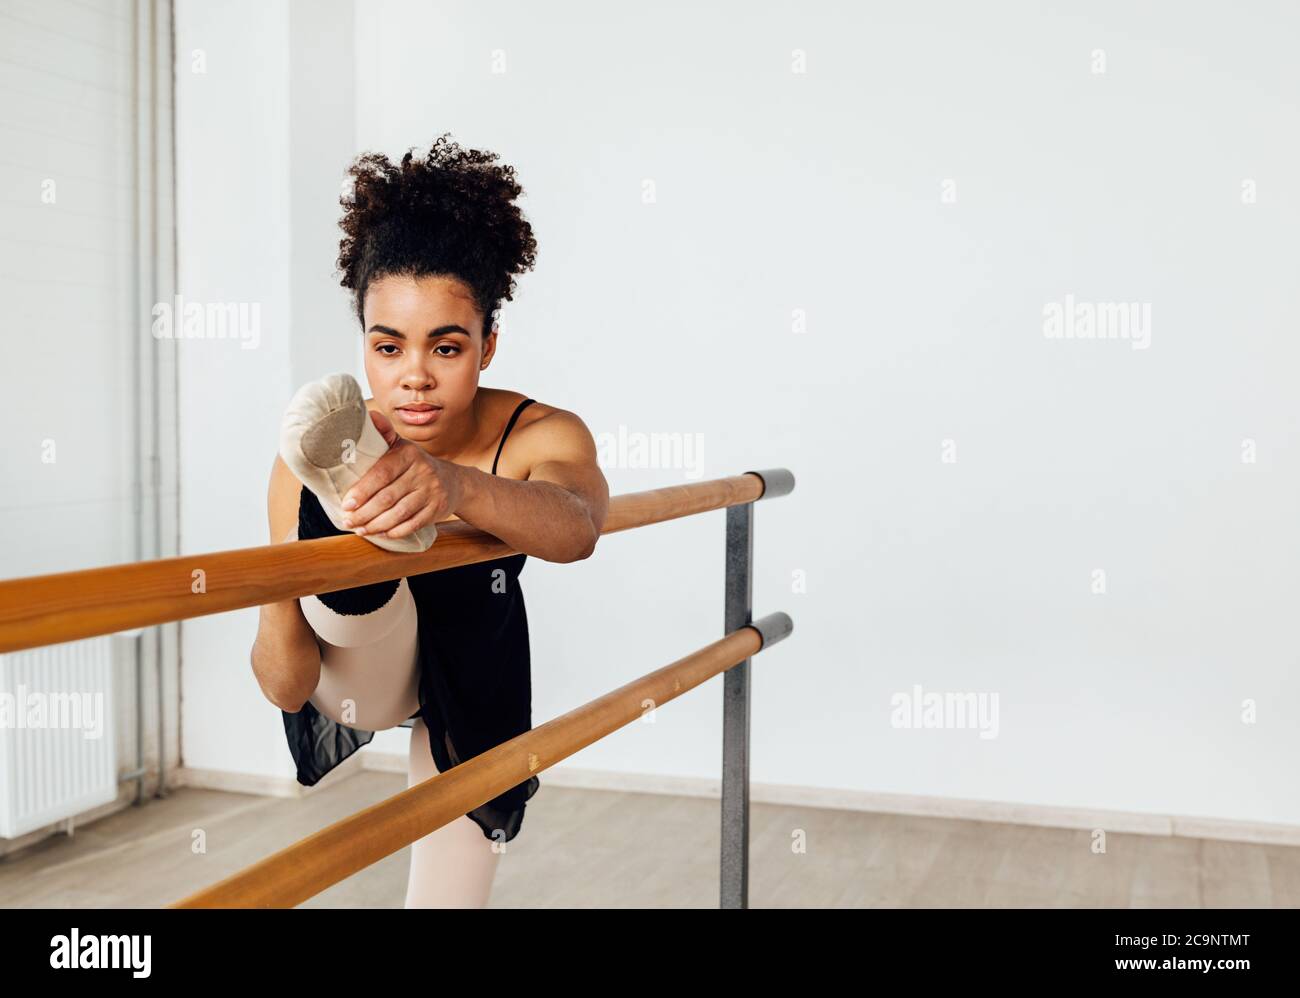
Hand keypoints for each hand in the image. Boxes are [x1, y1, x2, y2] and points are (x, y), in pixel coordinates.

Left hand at [339, 410, 463, 539]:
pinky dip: (394, 532)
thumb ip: (384, 433)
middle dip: (364, 513)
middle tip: (348, 521)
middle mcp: (422, 472)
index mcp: (409, 454)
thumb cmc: (416, 465)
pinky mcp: (437, 510)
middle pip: (388, 497)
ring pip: (399, 514)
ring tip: (360, 529)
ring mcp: (431, 492)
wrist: (454, 481)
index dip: (362, 490)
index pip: (382, 473)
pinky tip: (380, 533)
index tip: (346, 504)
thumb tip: (368, 416)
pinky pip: (412, 524)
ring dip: (376, 525)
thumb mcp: (402, 446)